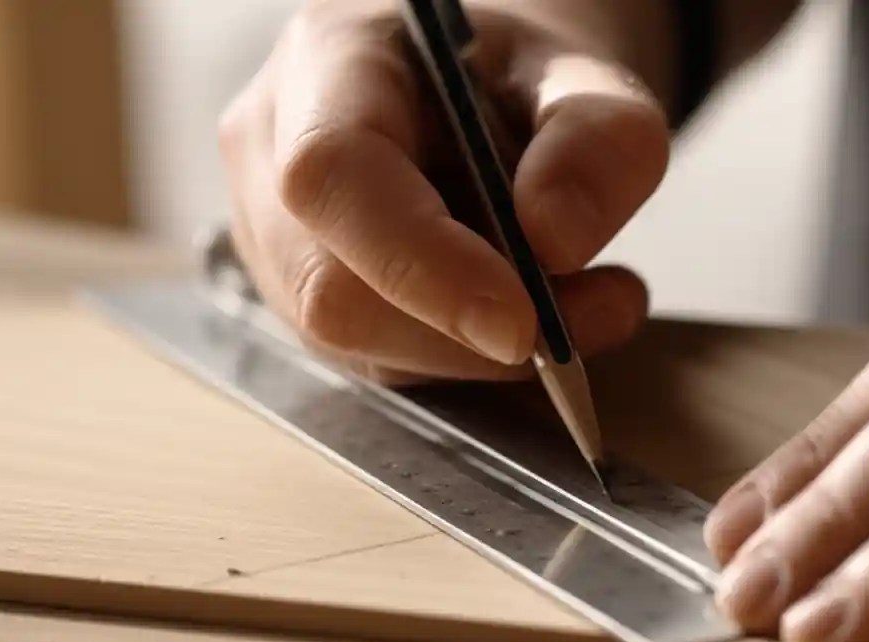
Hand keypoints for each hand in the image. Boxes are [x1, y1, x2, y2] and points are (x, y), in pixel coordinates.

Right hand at [218, 0, 671, 382]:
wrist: (484, 84)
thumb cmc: (521, 70)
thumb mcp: (588, 75)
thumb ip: (596, 139)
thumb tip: (556, 244)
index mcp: (327, 59)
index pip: (333, 176)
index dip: (422, 264)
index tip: (522, 322)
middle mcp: (268, 148)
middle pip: (332, 288)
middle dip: (467, 329)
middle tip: (599, 308)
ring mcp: (269, 230)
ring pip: (355, 342)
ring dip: (480, 350)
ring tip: (587, 300)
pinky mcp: (299, 292)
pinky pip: (375, 356)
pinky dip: (464, 354)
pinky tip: (527, 311)